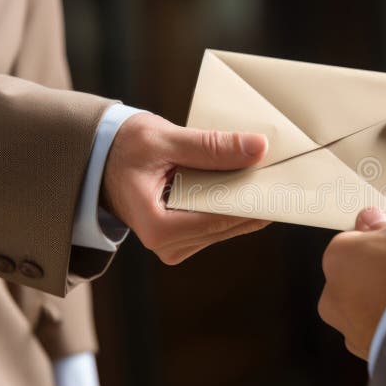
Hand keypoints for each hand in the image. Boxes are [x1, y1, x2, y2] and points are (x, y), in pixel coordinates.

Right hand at [103, 113, 270, 264]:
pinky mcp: (184, 238)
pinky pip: (219, 222)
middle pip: (229, 224)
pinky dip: (233, 201)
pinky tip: (247, 181)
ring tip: (268, 173)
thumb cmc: (123, 148)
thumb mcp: (164, 139)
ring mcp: (177, 246)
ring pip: (228, 225)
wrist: (99, 160)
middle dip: (255, 198)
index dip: (254, 199)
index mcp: (159, 227)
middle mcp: (169, 246)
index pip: (221, 217)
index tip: (282, 181)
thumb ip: (210, 146)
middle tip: (286, 173)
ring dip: (247, 200)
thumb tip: (257, 149)